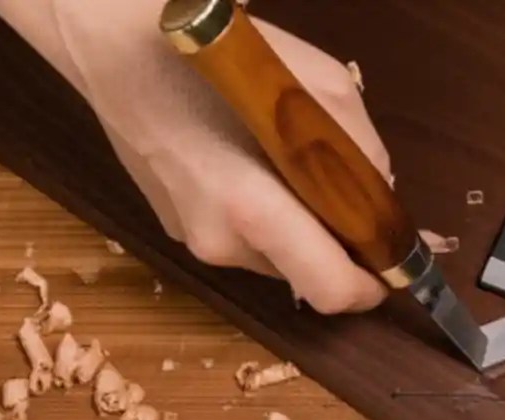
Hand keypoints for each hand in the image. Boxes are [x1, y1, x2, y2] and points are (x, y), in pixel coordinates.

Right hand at [0, 0, 388, 312]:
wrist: (111, 43)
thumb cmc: (222, 56)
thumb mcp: (322, 87)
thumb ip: (363, 154)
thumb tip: (381, 198)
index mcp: (253, 211)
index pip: (330, 290)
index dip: (371, 286)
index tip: (392, 262)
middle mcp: (221, 242)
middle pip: (305, 275)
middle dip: (338, 249)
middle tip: (351, 199)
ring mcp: (191, 239)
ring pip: (275, 258)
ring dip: (300, 230)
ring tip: (290, 167)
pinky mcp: (174, 227)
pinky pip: (241, 239)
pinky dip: (265, 217)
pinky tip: (251, 163)